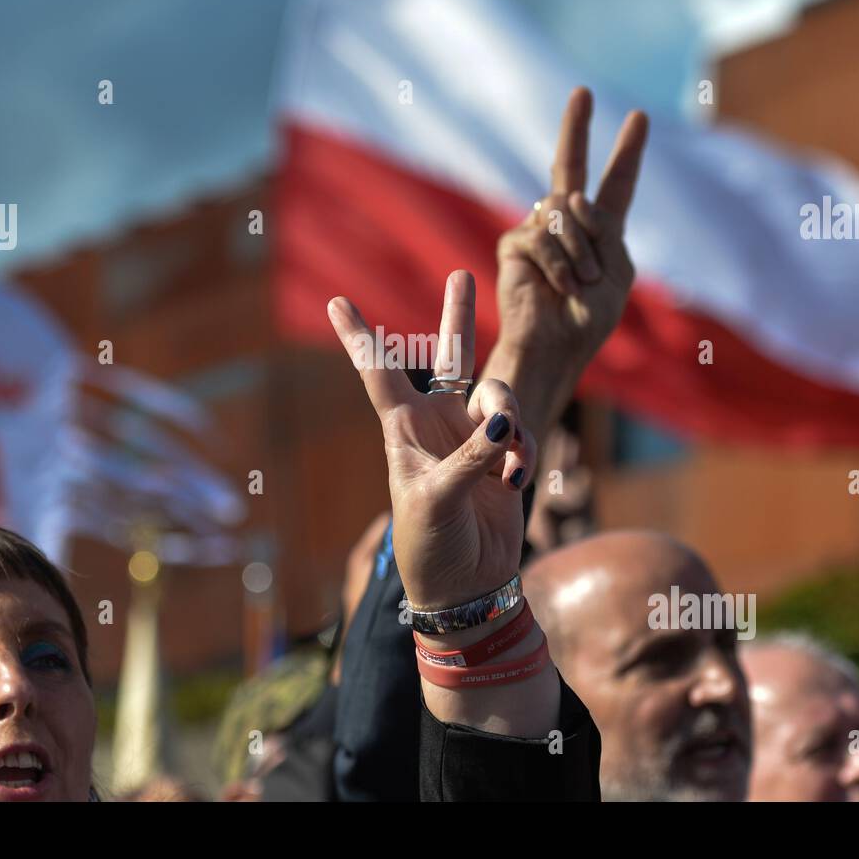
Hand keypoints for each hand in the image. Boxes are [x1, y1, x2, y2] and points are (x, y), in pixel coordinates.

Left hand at [326, 271, 535, 611]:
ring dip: (510, 422)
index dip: (359, 336)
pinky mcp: (506, 457)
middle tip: (461, 273)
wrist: (466, 585)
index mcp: (403, 429)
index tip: (334, 302)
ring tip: (510, 465)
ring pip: (500, 395)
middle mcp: (438, 424)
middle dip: (457, 315)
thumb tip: (505, 421)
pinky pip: (524, 433)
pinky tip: (517, 480)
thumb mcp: (436, 500)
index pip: (379, 373)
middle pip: (451, 357)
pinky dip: (524, 453)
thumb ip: (472, 456)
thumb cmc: (429, 545)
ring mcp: (474, 437)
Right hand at [494, 87, 647, 366]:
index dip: (627, 153)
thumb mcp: (617, 271)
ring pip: (564, 211)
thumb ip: (605, 229)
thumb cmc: (588, 319)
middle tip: (582, 92)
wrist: (557, 347)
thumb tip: (570, 198)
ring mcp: (538, 230)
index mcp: (601, 232)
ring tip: (581, 284)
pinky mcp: (514, 244)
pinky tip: (562, 287)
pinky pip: (542, 235)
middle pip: (570, 167)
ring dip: (581, 250)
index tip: (638, 118)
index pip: (616, 184)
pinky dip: (559, 263)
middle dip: (576, 129)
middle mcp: (567, 224)